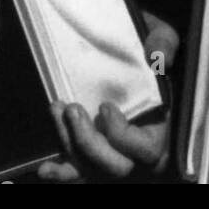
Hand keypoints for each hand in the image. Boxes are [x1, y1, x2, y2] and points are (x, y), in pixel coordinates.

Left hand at [37, 11, 178, 181]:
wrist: (133, 49)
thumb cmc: (149, 46)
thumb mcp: (162, 36)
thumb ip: (163, 43)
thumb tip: (159, 58)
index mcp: (163, 128)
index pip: (146, 150)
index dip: (122, 135)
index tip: (105, 106)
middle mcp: (140, 152)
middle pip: (116, 168)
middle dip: (89, 143)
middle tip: (73, 109)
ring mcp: (114, 155)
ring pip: (91, 169)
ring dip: (69, 144)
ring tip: (57, 110)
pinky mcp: (93, 154)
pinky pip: (78, 171)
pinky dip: (61, 172)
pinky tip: (44, 169)